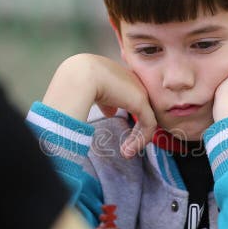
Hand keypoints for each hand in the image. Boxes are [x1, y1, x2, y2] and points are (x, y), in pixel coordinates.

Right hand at [41, 54, 156, 157]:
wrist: (80, 75)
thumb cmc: (79, 82)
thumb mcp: (94, 92)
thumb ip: (106, 102)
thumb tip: (110, 112)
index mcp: (122, 77)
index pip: (132, 98)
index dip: (128, 116)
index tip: (119, 131)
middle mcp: (134, 81)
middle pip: (143, 110)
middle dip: (136, 131)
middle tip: (126, 148)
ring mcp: (140, 91)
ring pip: (147, 119)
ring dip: (137, 139)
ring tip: (126, 153)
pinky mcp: (142, 102)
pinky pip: (149, 125)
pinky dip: (139, 140)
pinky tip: (126, 151)